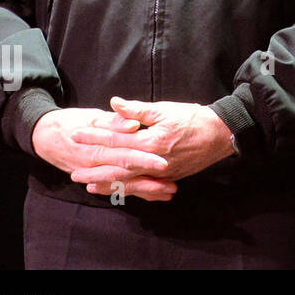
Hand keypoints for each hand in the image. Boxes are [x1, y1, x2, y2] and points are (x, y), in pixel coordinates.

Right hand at [31, 107, 176, 201]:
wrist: (45, 136)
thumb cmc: (71, 122)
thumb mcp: (91, 117)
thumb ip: (114, 121)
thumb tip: (133, 125)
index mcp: (97, 148)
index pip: (125, 155)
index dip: (144, 160)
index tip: (163, 163)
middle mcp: (96, 166)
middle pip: (126, 175)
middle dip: (149, 181)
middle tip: (171, 185)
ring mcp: (95, 175)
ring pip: (123, 186)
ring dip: (145, 191)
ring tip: (168, 193)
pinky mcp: (96, 178)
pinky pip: (117, 189)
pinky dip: (135, 192)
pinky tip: (154, 196)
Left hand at [69, 97, 235, 192]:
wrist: (221, 134)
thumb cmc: (193, 118)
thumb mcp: (165, 109)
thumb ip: (137, 110)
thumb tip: (114, 103)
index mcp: (150, 142)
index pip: (116, 140)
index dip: (95, 137)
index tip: (77, 135)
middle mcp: (152, 161)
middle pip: (117, 167)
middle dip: (95, 169)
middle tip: (74, 172)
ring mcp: (161, 173)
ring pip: (129, 181)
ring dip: (108, 183)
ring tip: (90, 186)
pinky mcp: (168, 178)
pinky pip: (144, 187)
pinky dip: (129, 189)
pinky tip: (119, 190)